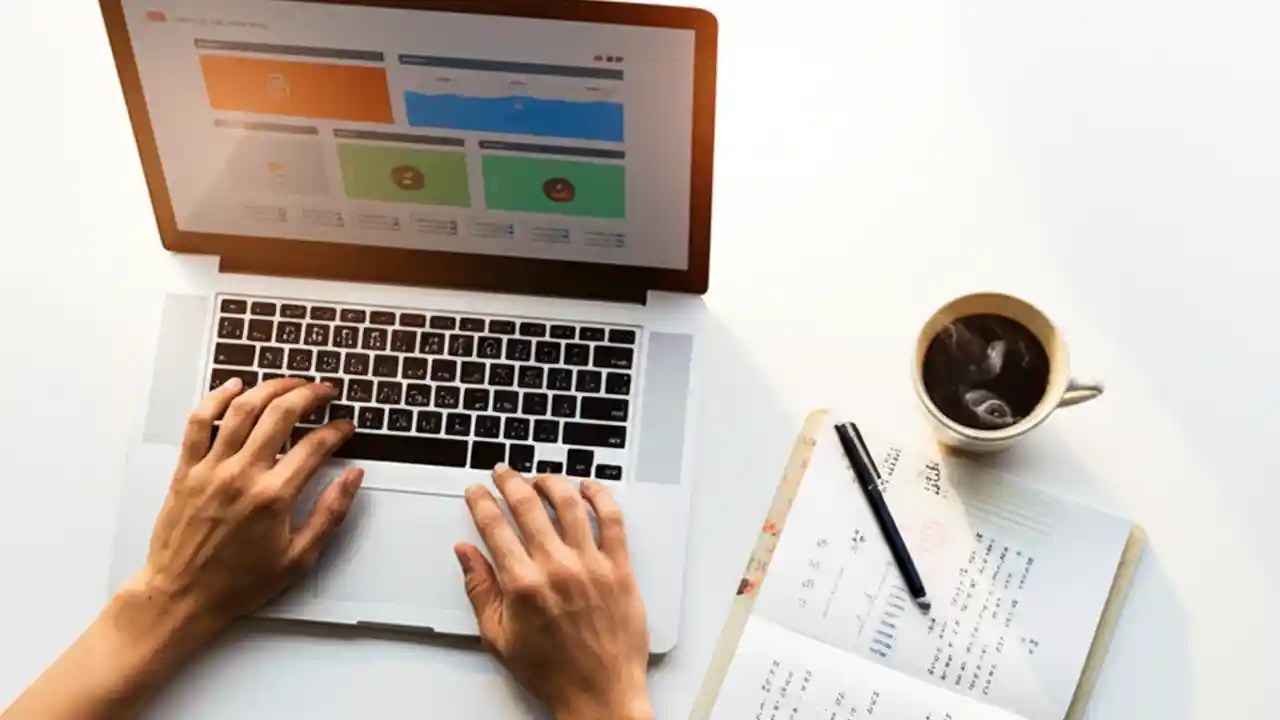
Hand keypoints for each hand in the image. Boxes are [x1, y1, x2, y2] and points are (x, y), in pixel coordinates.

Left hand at [3, 378, 363, 719]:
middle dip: (309, 394)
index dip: (337, 430)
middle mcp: (242, 475)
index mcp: (273, 498)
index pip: (315, 446)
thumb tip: (352, 477)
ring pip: (242, 408)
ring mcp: (210, 469)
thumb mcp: (299, 558)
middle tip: (324, 391)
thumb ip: (330, 513)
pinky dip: (216, 398)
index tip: (346, 427)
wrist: (180, 597)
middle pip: (280, 413)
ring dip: (271, 387)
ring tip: (290, 383)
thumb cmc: (237, 584)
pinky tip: (234, 387)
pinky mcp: (186, 470)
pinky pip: (198, 421)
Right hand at [456, 466, 652, 719]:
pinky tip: (588, 488)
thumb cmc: (552, 671)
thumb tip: (465, 553)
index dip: (481, 503)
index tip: (476, 491)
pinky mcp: (619, 568)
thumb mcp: (498, 637)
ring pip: (569, 504)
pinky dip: (600, 497)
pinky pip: (611, 520)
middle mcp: (556, 569)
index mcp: (522, 585)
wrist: (600, 693)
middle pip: (529, 506)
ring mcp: (591, 565)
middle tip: (502, 473)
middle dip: (510, 482)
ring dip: (550, 482)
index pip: (495, 528)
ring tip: (540, 477)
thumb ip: (479, 590)